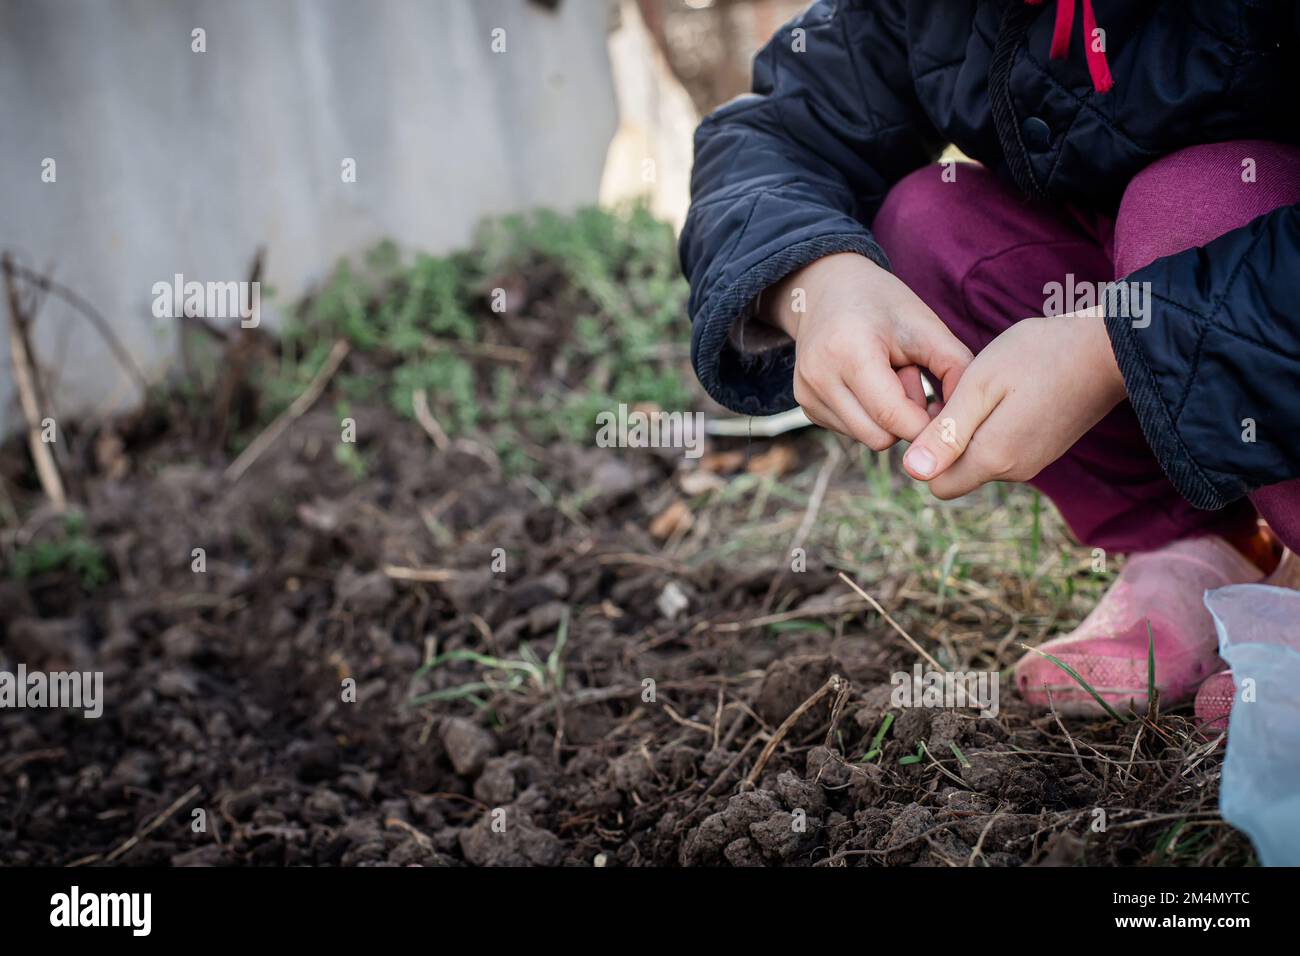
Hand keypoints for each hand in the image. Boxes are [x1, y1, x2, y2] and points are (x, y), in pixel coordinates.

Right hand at [763, 254, 972, 449]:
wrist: (826, 287)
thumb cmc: (882, 304)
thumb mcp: (926, 326)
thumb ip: (956, 369)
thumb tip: (964, 422)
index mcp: (849, 351)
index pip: (893, 416)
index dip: (927, 424)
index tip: (946, 410)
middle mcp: (819, 376)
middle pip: (880, 436)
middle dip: (907, 420)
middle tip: (912, 380)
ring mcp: (807, 393)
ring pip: (866, 438)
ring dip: (888, 419)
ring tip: (889, 378)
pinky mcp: (805, 405)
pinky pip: (851, 431)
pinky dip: (869, 416)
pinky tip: (870, 384)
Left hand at [901, 311, 1126, 497]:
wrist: (1108, 348)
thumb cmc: (1038, 356)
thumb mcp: (980, 386)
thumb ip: (946, 432)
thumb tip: (913, 472)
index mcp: (994, 458)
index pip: (936, 483)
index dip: (927, 450)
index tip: (940, 408)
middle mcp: (1014, 472)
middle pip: (958, 473)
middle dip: (948, 442)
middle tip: (963, 392)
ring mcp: (1033, 463)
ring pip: (980, 461)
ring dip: (973, 432)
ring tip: (990, 389)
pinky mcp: (1044, 450)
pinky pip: (1004, 450)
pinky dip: (996, 428)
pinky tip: (1010, 394)